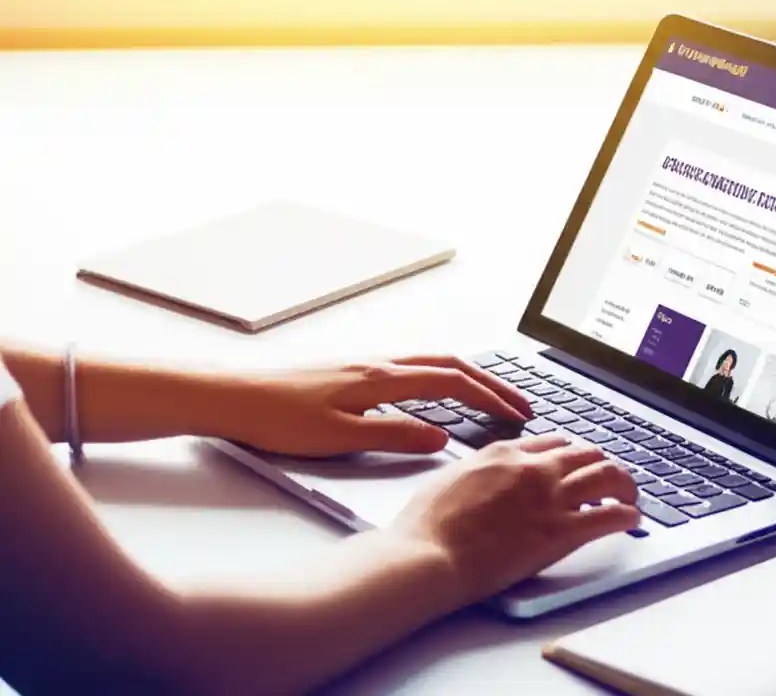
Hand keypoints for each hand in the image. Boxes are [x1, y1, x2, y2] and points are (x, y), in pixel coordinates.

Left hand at [221, 355, 532, 456]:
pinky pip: (411, 367)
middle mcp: (377, 364)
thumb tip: (442, 439)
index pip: (452, 383)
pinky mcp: (349, 372)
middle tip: (520, 404)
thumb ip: (395, 437)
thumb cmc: (275, 419)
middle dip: (491, 383)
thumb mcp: (340, 439)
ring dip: (467, 377)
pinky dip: (440, 377)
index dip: (490, 399)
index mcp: (380, 379)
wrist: (227, 397)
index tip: (517, 415)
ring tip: (489, 396)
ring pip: (431, 362)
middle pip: (450, 364)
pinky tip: (436, 394)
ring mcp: (363, 365)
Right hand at [391, 434, 639, 602]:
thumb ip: (479, 470)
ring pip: (607, 475)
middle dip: (601, 464)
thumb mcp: (451, 477)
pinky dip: (627, 515)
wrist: (430, 555)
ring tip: (629, 496)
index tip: (575, 466)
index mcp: (504, 452)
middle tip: (608, 481)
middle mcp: (534, 468)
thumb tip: (486, 473)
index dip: (570, 454)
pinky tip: (632, 520)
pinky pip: (610, 516)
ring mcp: (550, 498)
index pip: (553, 442)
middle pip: (586, 453)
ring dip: (624, 484)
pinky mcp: (561, 532)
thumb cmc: (428, 525)